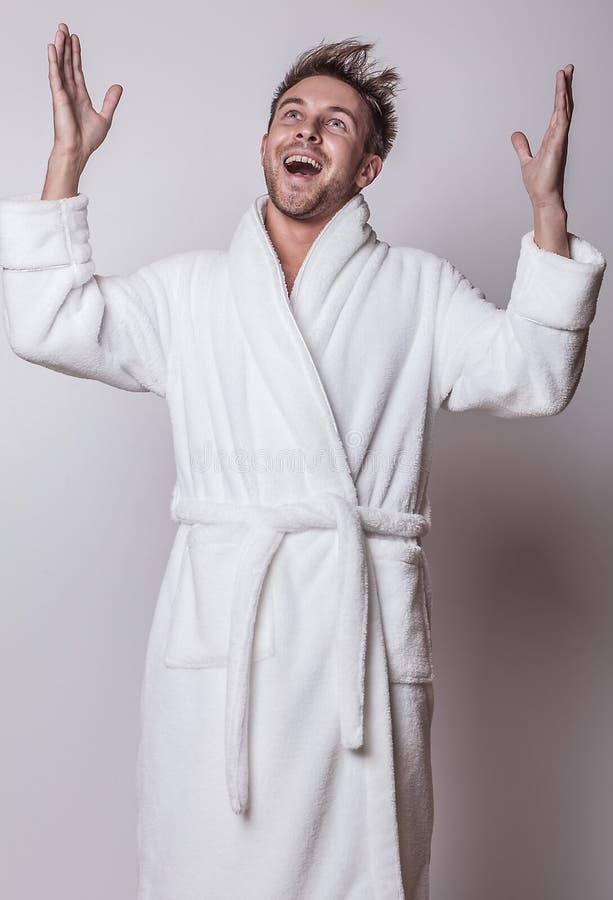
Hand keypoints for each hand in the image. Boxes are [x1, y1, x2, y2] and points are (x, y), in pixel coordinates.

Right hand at [47, 22, 122, 167]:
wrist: (78, 151)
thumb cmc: (87, 140)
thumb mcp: (105, 117)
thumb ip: (110, 101)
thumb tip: (118, 86)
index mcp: (80, 96)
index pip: (77, 70)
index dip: (76, 54)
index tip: (75, 39)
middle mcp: (70, 92)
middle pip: (67, 64)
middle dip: (66, 46)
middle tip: (64, 28)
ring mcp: (63, 94)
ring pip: (60, 66)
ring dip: (59, 49)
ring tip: (59, 32)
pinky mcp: (58, 97)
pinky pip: (55, 76)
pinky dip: (53, 62)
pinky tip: (52, 49)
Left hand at [511, 65, 573, 209]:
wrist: (543, 198)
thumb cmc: (539, 183)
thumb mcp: (525, 160)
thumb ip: (522, 146)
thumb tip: (515, 134)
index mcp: (552, 137)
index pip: (557, 111)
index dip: (559, 94)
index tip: (561, 78)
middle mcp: (558, 136)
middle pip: (563, 106)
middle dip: (565, 86)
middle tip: (568, 68)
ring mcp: (559, 140)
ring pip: (563, 110)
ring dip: (564, 92)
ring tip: (564, 74)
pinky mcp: (558, 146)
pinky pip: (561, 123)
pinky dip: (561, 109)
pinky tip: (561, 97)